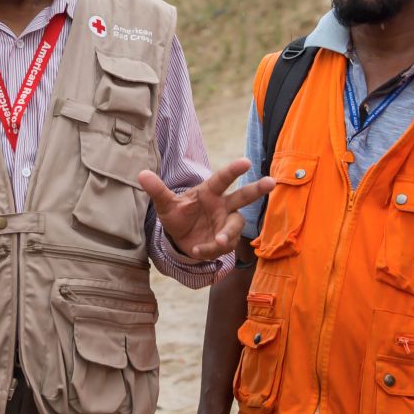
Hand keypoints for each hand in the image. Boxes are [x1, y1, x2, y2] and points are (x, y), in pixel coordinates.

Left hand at [138, 158, 273, 261]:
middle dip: (257, 189)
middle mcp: (223, 205)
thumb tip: (141, 174)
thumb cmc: (177, 215)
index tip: (246, 162)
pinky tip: (198, 250)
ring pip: (235, 226)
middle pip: (243, 196)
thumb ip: (157, 190)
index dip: (234, 170)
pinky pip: (224, 245)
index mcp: (209, 191)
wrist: (179, 239)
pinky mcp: (225, 240)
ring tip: (217, 241)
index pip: (223, 178)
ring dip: (228, 234)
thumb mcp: (165, 205)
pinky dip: (211, 249)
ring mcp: (226, 223)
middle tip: (271, 181)